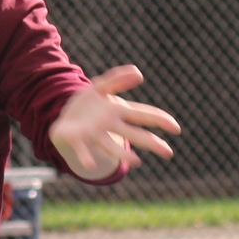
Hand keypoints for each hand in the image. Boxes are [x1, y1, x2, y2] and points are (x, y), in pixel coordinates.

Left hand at [48, 66, 179, 181]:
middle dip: (152, 143)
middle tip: (169, 153)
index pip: (144, 115)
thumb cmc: (86, 105)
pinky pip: (83, 150)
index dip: (160, 120)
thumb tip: (138, 73)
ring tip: (136, 162)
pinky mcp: (77, 140)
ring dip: (123, 155)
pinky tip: (91, 165)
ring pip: (111, 146)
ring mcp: (94, 135)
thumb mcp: (100, 86)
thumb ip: (118, 79)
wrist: (62, 119)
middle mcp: (110, 126)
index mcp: (118, 111)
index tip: (176, 128)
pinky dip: (86, 158)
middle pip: (135, 134)